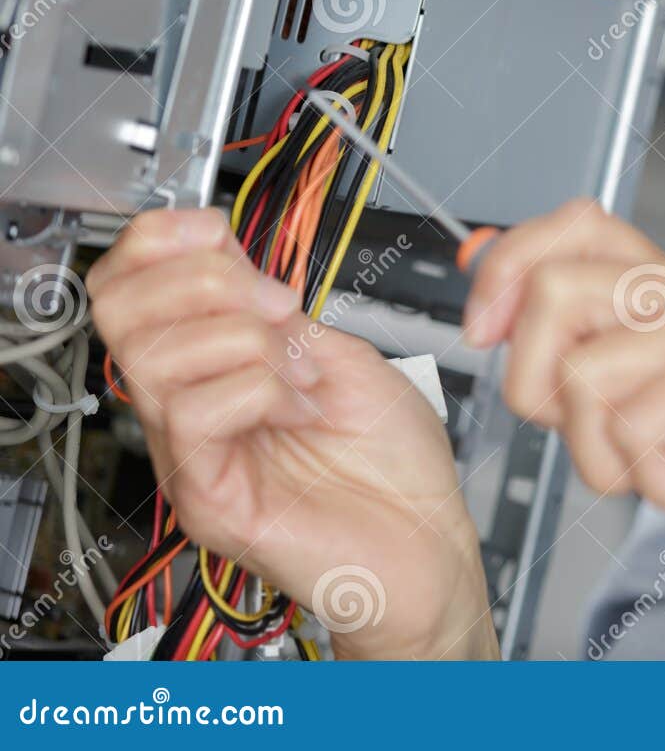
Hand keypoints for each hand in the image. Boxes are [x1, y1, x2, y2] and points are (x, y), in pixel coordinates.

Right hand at [88, 208, 496, 658]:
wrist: (429, 542)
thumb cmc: (397, 464)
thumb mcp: (346, 355)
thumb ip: (281, 315)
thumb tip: (234, 265)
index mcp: (215, 365)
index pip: (131, 284)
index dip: (164, 239)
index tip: (221, 235)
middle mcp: (190, 406)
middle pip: (121, 308)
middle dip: (206, 282)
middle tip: (278, 310)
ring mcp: (192, 453)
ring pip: (153, 357)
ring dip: (244, 343)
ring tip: (299, 375)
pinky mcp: (207, 496)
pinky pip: (193, 413)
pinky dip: (257, 390)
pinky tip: (298, 409)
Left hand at [462, 199, 664, 596]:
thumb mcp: (651, 411)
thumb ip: (587, 359)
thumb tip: (497, 317)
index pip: (575, 223)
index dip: (509, 268)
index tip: (487, 329)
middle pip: (551, 292)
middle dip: (544, 389)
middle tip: (610, 439)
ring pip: (581, 373)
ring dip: (607, 454)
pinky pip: (629, 425)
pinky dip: (657, 477)